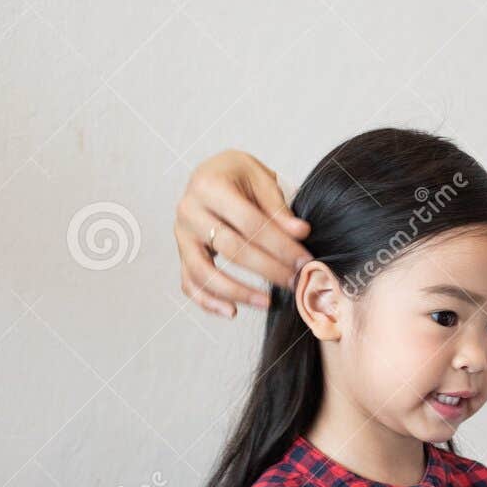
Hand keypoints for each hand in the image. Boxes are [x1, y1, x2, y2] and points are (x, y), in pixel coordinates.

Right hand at [175, 149, 312, 317]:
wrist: (211, 174)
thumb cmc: (239, 176)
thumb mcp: (261, 179)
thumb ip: (278, 209)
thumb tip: (301, 234)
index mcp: (209, 186)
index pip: (250, 223)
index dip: (280, 245)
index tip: (305, 261)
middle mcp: (189, 211)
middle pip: (231, 249)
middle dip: (267, 269)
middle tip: (294, 282)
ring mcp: (181, 235)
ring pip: (205, 272)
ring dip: (238, 292)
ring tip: (268, 303)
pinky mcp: (181, 253)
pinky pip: (190, 283)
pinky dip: (208, 302)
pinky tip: (232, 312)